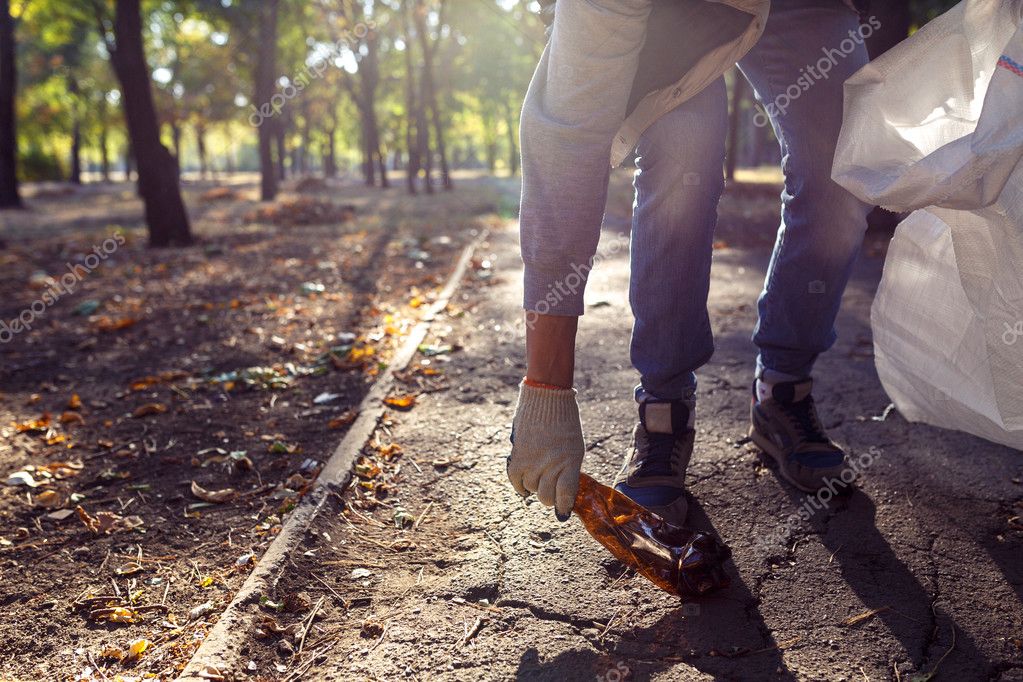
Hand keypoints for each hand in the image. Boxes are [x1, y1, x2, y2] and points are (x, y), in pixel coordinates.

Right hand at [507, 381, 584, 519]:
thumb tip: (562, 493)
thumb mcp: (575, 447)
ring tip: (539, 476)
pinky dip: (520, 485)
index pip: (565, 496)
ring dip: (535, 486)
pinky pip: (516, 481)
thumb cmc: (566, 421)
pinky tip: (525, 482)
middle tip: (550, 492)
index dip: (563, 507)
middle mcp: (551, 464)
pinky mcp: (517, 455)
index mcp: (570, 461)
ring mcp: (533, 461)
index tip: (562, 511)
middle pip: (546, 497)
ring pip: (531, 489)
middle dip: (549, 498)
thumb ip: (569, 470)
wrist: (547, 396)